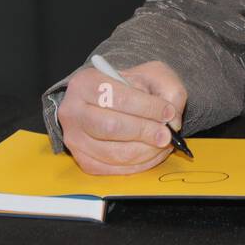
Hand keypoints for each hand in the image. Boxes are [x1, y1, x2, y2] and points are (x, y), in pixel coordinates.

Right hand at [58, 60, 186, 174]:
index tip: (168, 113)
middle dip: (144, 132)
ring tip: (163, 144)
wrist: (114, 101)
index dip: (146, 107)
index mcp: (86, 82)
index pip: (116, 97)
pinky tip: (152, 154)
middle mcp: (73, 111)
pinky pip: (112, 169)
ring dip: (145, 151)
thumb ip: (168, 91)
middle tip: (167, 134)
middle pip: (111, 127)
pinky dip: (138, 165)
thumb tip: (172, 121)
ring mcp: (74, 139)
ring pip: (113, 152)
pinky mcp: (82, 160)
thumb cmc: (133, 87)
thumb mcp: (153, 75)